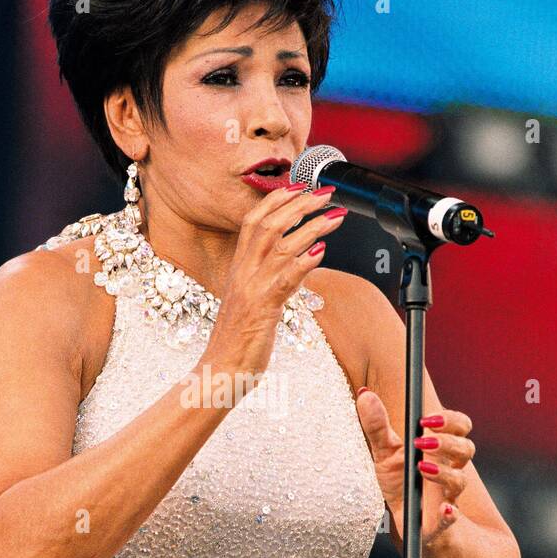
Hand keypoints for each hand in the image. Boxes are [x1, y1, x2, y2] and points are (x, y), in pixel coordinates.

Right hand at [202, 177, 347, 388]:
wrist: (221, 371)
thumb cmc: (237, 340)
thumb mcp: (250, 301)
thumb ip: (269, 278)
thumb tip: (298, 260)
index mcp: (239, 267)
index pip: (254, 220)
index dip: (277, 199)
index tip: (301, 186)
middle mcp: (243, 272)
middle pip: (269, 223)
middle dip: (299, 203)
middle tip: (325, 193)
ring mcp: (252, 288)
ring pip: (280, 245)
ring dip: (311, 226)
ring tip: (335, 216)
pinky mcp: (263, 308)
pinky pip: (285, 279)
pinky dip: (304, 262)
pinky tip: (322, 252)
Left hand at [355, 391, 474, 542]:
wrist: (405, 520)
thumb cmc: (400, 481)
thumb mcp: (384, 452)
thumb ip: (376, 425)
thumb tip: (365, 395)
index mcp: (440, 447)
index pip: (459, 425)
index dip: (449, 420)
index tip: (426, 420)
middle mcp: (450, 468)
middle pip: (466, 448)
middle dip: (448, 442)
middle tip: (422, 441)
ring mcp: (447, 494)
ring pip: (460, 480)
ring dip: (444, 472)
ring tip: (421, 467)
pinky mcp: (441, 520)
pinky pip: (453, 518)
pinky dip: (450, 514)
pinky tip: (446, 510)